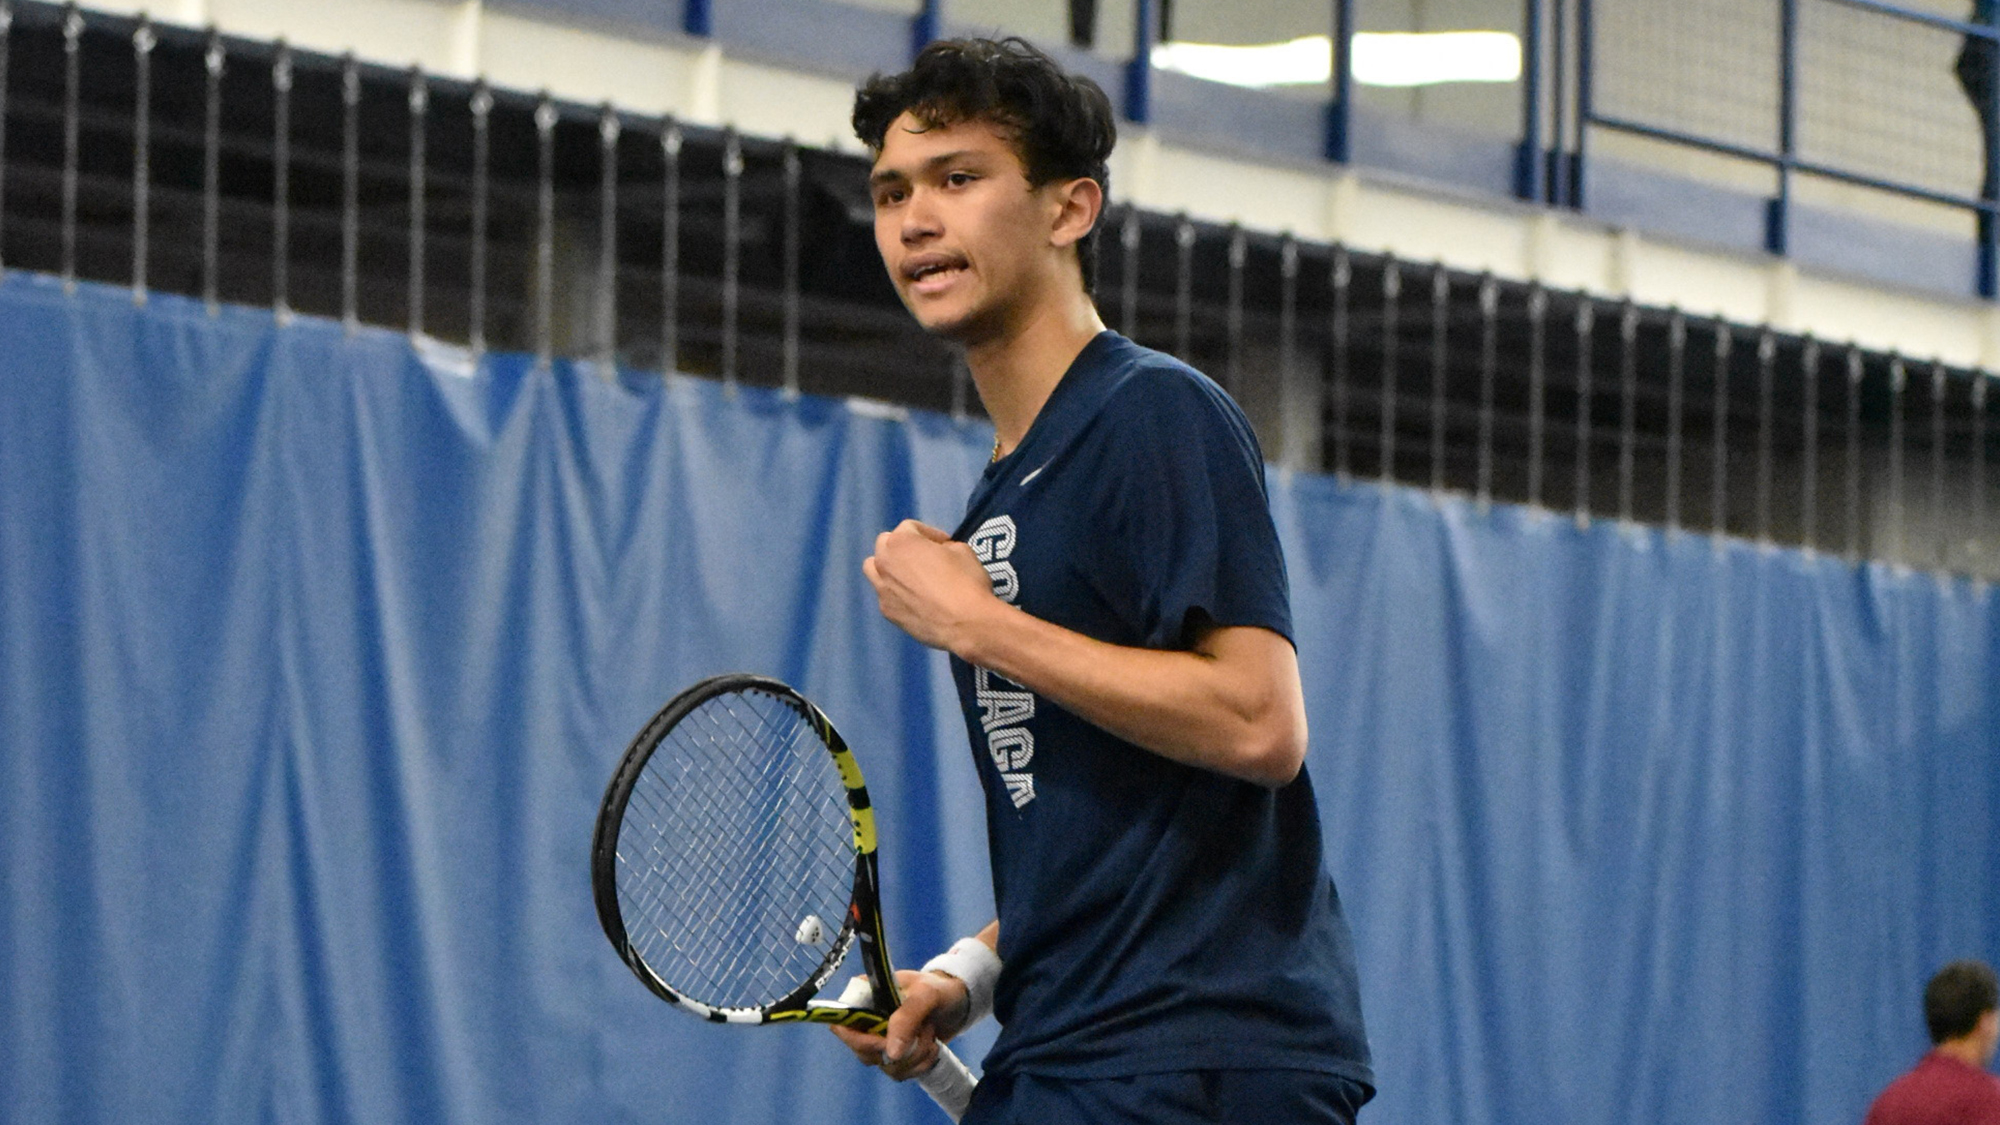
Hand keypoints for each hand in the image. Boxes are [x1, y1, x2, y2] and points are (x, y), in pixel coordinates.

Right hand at [827, 969, 971, 1080]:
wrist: (959, 1001)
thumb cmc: (939, 989)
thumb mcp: (925, 994)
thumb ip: (907, 1019)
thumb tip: (890, 1054)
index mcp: (866, 997)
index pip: (842, 1023)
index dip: (858, 1039)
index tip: (883, 1043)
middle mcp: (868, 1021)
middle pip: (863, 1051)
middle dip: (896, 1049)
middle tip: (921, 1033)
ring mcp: (882, 1040)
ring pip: (885, 1066)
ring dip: (913, 1056)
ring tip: (930, 1035)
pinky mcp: (898, 1056)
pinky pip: (900, 1073)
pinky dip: (919, 1065)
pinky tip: (932, 1048)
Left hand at [862, 520, 1000, 654]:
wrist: (966, 623)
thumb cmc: (966, 581)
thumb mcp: (962, 550)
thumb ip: (943, 547)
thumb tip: (939, 553)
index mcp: (900, 542)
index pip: (909, 527)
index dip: (930, 533)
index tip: (944, 544)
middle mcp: (884, 563)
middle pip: (885, 545)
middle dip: (904, 547)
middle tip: (925, 557)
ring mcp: (882, 590)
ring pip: (874, 570)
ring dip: (889, 568)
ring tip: (910, 577)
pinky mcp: (887, 612)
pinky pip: (886, 595)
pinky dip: (897, 593)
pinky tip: (916, 601)